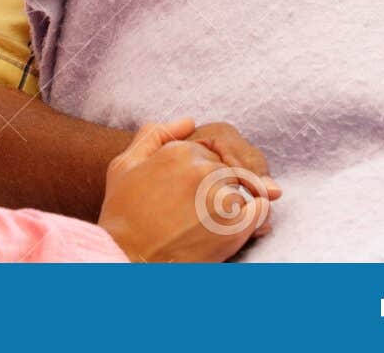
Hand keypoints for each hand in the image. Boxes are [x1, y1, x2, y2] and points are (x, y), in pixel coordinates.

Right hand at [97, 117, 279, 261]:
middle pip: (224, 169)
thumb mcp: (124, 166)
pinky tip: (233, 226)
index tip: (186, 195)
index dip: (198, 175)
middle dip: (214, 187)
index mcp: (178, 151)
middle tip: (193, 213)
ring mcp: (221, 196)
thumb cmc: (121, 218)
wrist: (127, 263)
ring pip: (240, 188)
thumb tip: (190, 120)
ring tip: (204, 225)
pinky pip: (261, 208)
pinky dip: (255, 215)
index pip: (206, 153)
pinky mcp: (235, 226)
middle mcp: (202, 169)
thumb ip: (155, 135)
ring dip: (229, 204)